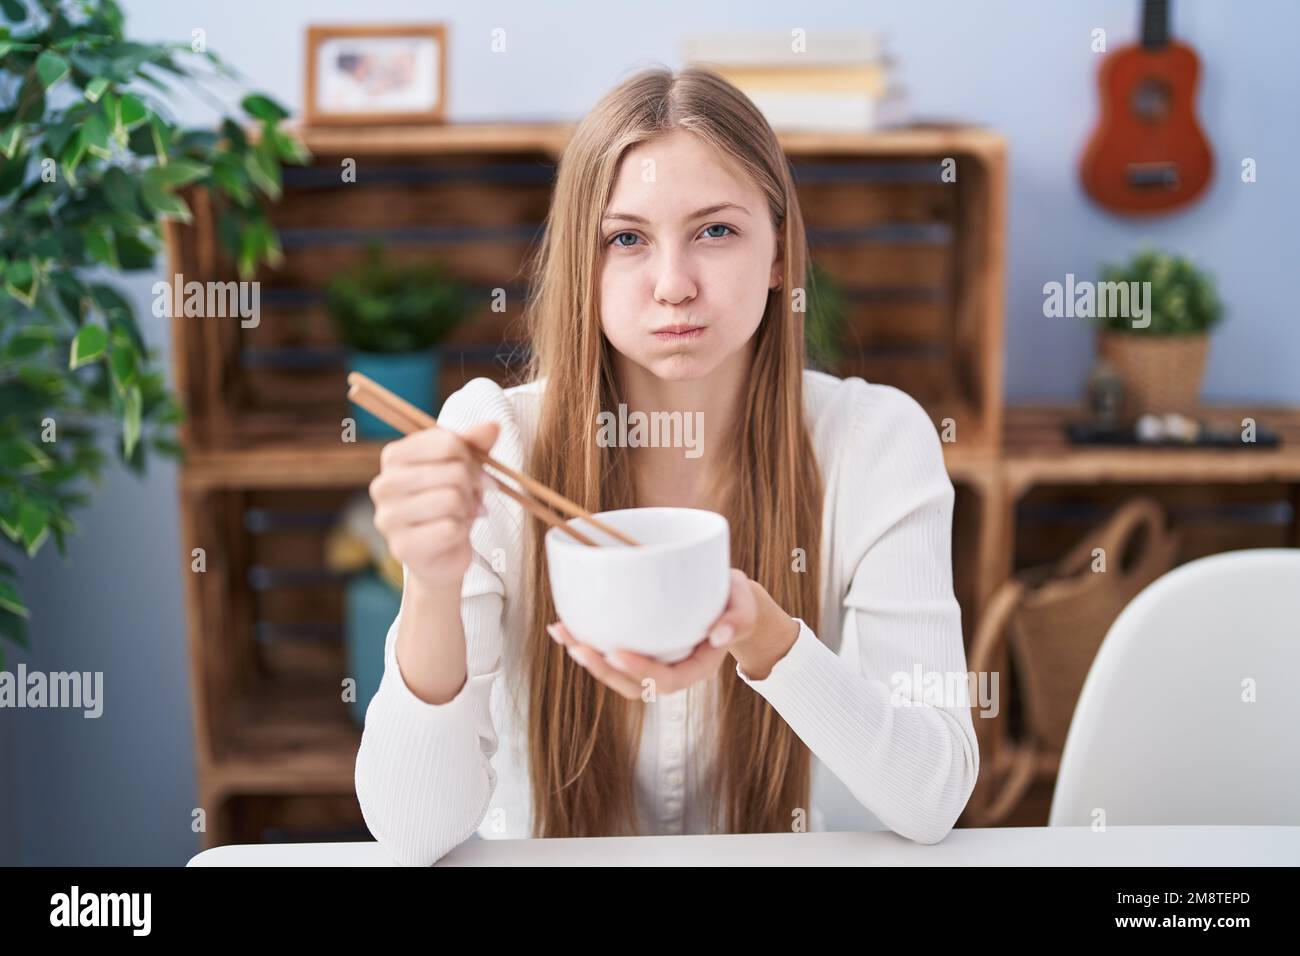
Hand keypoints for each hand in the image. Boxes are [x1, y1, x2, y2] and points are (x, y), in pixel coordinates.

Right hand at [369, 420, 499, 591]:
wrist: (442, 553)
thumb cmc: (449, 504)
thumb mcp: (463, 468)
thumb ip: (475, 444)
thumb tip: (493, 426)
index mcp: (394, 456)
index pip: (447, 442)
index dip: (472, 457)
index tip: (475, 471)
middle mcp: (383, 484)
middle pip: (454, 471)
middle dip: (472, 486)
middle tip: (471, 497)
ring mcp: (388, 517)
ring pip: (452, 499)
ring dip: (466, 510)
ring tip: (460, 515)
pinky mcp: (401, 546)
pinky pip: (449, 529)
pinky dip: (461, 531)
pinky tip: (453, 534)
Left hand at [546, 569, 799, 698]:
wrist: (730, 603)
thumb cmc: (737, 601)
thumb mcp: (744, 604)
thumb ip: (737, 617)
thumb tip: (718, 635)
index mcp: (698, 667)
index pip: (667, 680)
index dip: (640, 671)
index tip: (616, 653)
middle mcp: (672, 671)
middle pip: (633, 685)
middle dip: (603, 669)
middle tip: (579, 647)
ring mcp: (654, 661)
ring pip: (616, 674)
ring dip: (588, 658)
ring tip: (563, 634)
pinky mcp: (641, 648)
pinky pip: (611, 654)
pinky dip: (587, 641)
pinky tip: (563, 625)